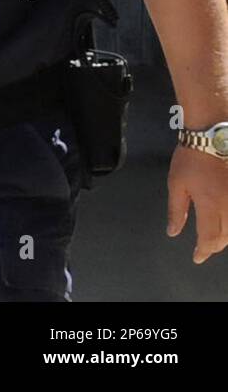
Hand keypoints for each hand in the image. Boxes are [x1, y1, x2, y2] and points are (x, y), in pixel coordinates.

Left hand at [167, 145, 227, 262]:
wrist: (212, 138)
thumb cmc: (190, 160)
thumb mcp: (176, 184)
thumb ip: (176, 211)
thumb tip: (173, 232)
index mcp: (210, 205)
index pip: (210, 238)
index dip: (203, 251)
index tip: (197, 258)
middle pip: (226, 237)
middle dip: (214, 246)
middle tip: (203, 249)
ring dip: (226, 237)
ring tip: (214, 239)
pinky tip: (224, 223)